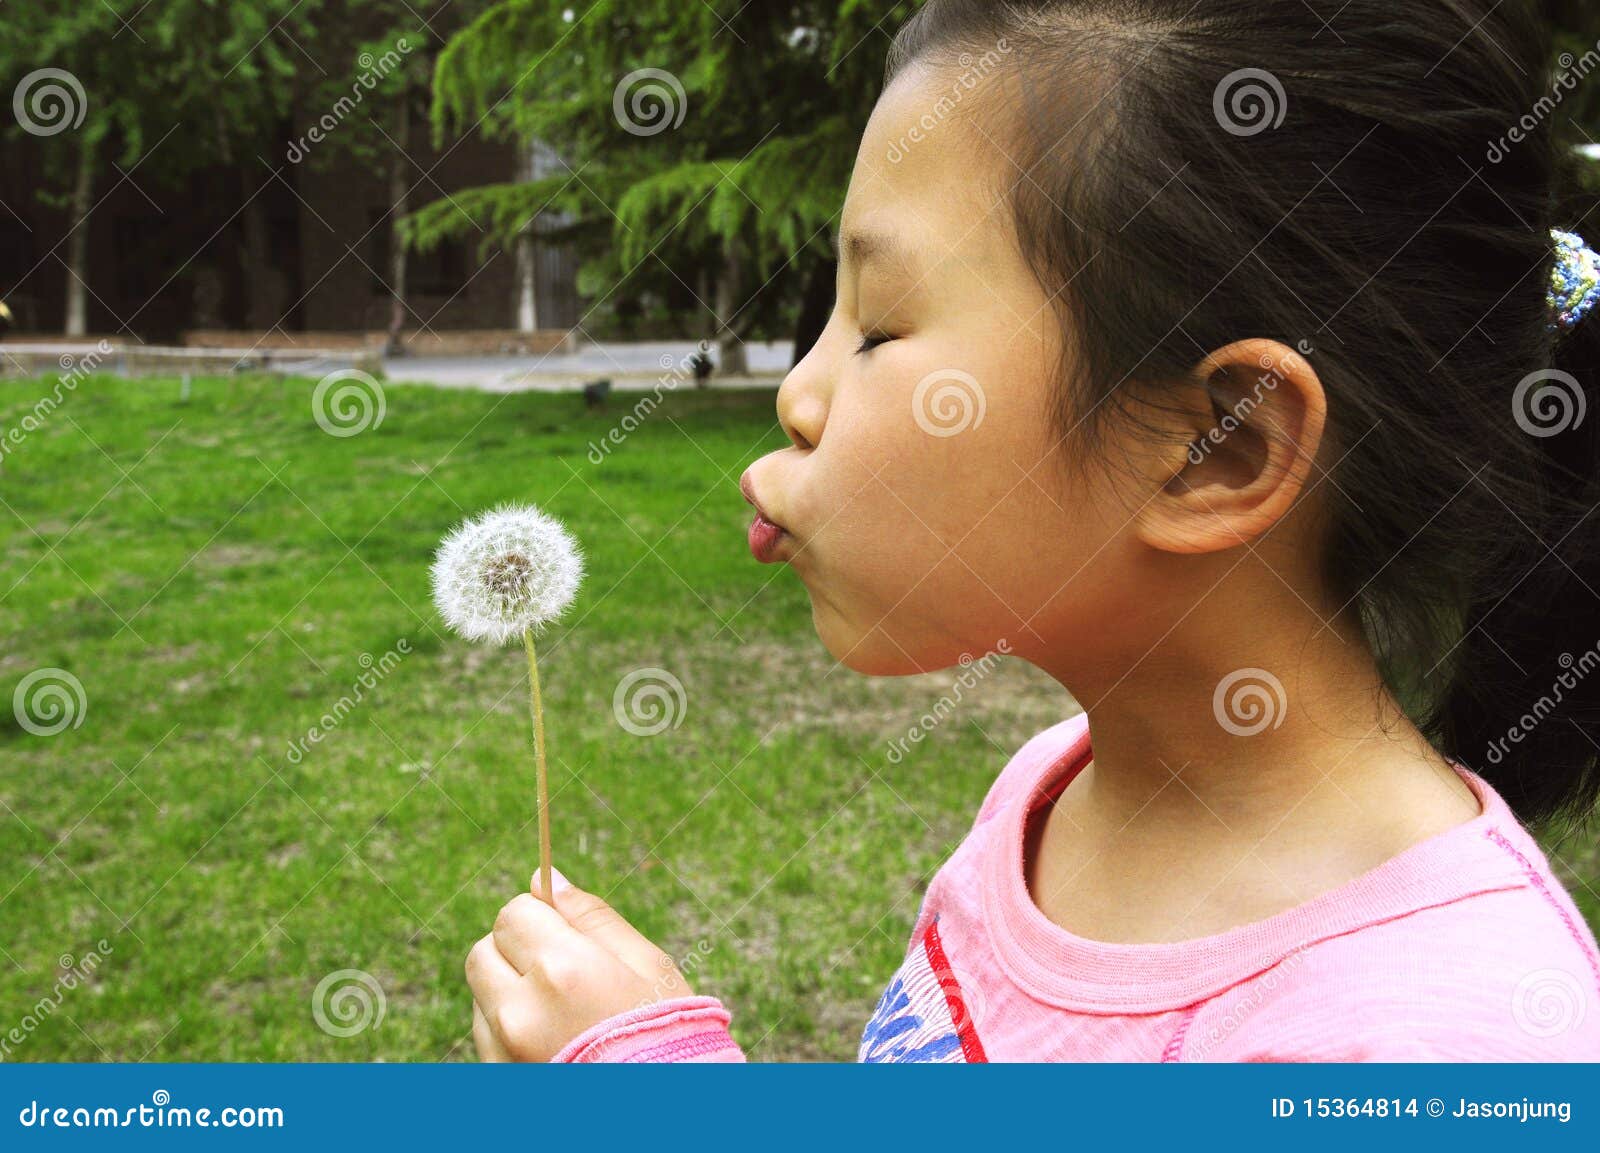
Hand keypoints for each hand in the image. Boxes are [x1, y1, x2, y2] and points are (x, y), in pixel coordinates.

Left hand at [465, 869, 690, 1061]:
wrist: (664, 1107)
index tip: (563, 930)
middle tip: (560, 967)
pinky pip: (485, 1035)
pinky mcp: (497, 1079)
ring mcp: (504, 1052)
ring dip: (509, 988)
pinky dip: (507, 1027)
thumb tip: (546, 877)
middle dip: (515, 948)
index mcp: (563, 970)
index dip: (539, 915)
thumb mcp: (647, 966)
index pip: (514, 912)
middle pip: (485, 949)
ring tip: (560, 1011)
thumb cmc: (668, 1033)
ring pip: (482, 993)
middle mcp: (521, 1011)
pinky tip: (550, 1039)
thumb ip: (591, 916)